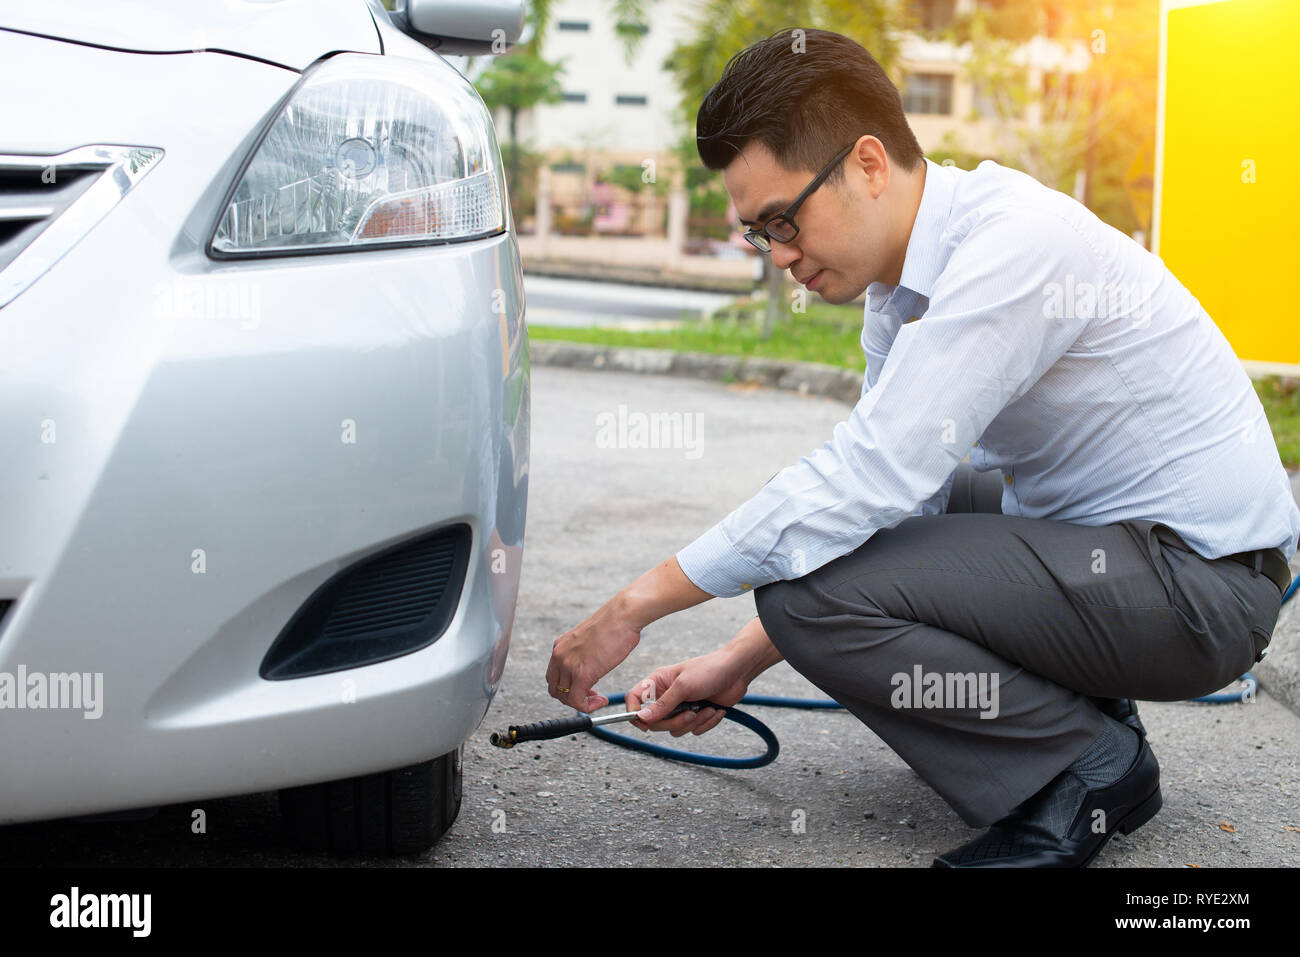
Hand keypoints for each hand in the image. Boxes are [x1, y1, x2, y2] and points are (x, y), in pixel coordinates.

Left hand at [546, 595, 642, 712]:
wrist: (623, 615)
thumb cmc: (615, 623)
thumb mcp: (590, 639)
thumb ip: (583, 654)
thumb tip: (591, 667)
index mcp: (560, 645)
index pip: (553, 675)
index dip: (567, 687)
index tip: (584, 688)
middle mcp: (559, 655)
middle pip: (555, 689)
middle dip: (571, 697)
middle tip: (590, 696)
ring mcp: (568, 665)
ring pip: (565, 697)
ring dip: (582, 703)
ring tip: (598, 699)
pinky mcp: (582, 674)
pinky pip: (577, 702)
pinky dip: (588, 707)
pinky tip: (602, 700)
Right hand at [625, 646, 751, 737]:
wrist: (737, 672)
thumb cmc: (709, 670)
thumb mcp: (684, 686)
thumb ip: (663, 704)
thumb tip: (642, 718)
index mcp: (658, 683)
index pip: (634, 699)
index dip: (634, 713)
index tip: (645, 724)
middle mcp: (667, 696)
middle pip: (656, 722)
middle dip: (676, 722)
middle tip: (691, 714)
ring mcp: (681, 707)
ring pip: (675, 729)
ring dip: (695, 722)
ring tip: (707, 708)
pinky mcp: (696, 715)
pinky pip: (693, 731)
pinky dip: (706, 723)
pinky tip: (715, 710)